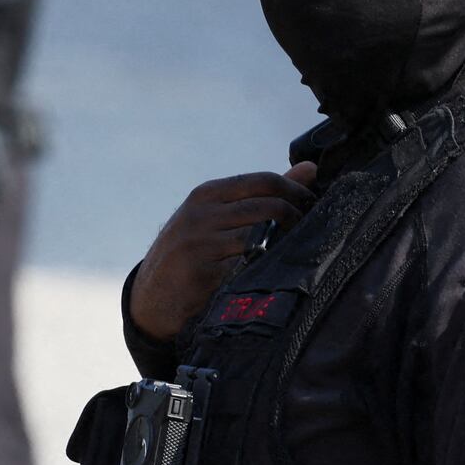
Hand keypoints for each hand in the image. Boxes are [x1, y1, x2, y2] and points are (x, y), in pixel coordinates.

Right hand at [128, 163, 318, 341]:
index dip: (296, 192)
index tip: (312, 205)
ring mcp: (200, 244)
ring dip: (286, 244)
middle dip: (297, 218)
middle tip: (311, 230)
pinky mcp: (202, 274)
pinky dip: (266, 269)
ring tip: (296, 251)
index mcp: (207, 194)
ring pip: (262, 236)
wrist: (151, 296)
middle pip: (268, 207)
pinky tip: (274, 273)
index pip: (264, 181)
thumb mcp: (218, 215)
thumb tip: (309, 168)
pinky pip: (248, 267)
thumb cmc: (193, 250)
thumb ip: (263, 193)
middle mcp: (201, 214)